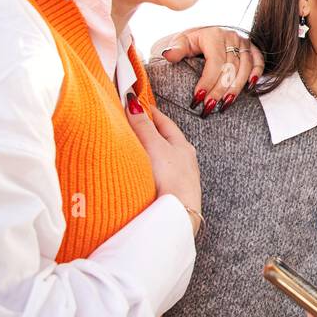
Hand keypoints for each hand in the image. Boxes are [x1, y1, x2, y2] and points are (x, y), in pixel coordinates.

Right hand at [125, 94, 201, 230]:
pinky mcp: (173, 192)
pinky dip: (150, 167)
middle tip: (132, 123)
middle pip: (165, 139)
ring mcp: (180, 176)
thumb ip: (143, 126)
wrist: (178, 212)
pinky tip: (141, 172)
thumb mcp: (155, 146)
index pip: (165, 122)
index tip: (137, 105)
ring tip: (133, 147)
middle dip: (149, 131)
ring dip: (149, 150)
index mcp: (183, 145)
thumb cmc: (171, 177)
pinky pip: (160, 173)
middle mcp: (185, 159)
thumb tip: (134, 103)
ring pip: (163, 157)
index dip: (150, 112)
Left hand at [155, 25, 263, 115]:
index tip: (198, 98)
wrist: (204, 34)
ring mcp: (244, 42)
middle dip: (219, 90)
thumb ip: (176, 49)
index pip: (215, 63)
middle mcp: (231, 37)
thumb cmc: (191, 41)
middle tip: (208, 107)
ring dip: (235, 88)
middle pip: (230, 68)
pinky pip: (259, 62)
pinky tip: (249, 88)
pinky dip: (256, 74)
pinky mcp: (252, 48)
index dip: (208, 82)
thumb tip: (168, 54)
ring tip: (224, 105)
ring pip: (244, 69)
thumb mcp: (180, 42)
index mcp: (214, 35)